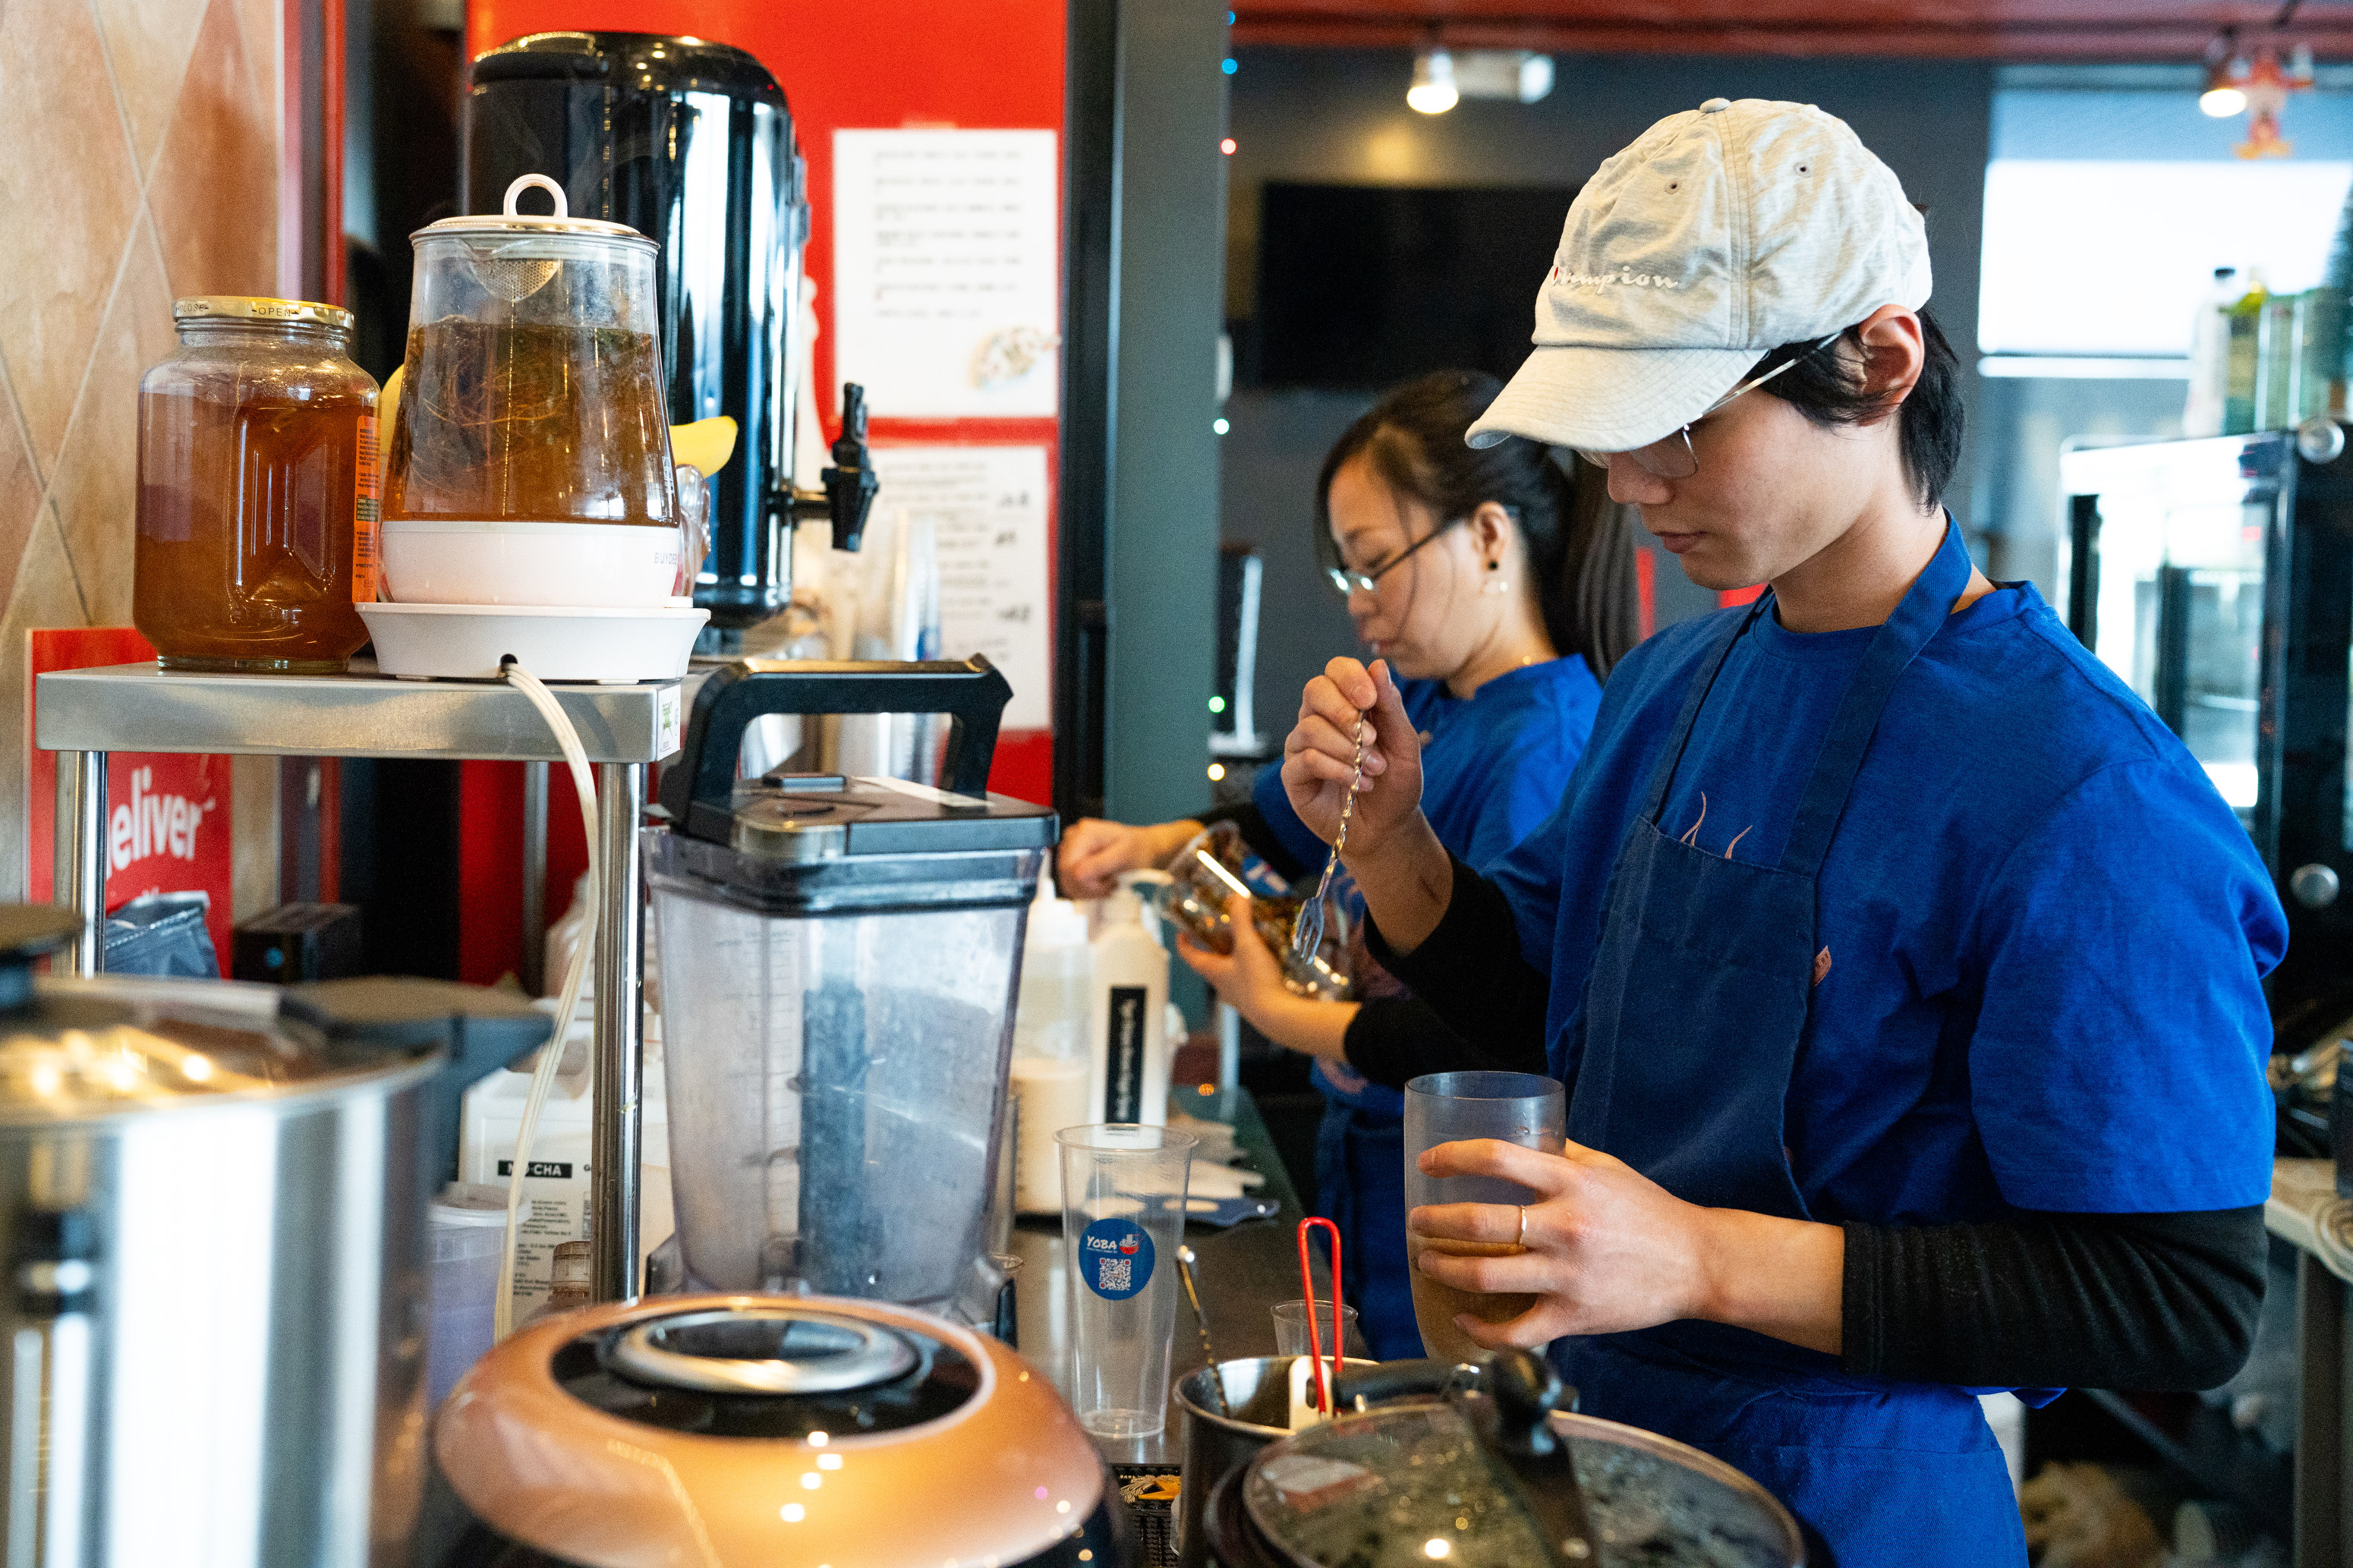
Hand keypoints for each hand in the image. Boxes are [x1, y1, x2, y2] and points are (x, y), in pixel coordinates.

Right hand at [1057, 817, 1201, 898]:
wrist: (1142, 847)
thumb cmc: (1137, 848)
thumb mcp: (1124, 855)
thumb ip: (1100, 864)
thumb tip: (1078, 874)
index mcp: (1083, 832)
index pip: (1069, 867)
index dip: (1085, 883)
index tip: (1106, 886)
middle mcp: (1072, 838)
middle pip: (1066, 875)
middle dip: (1088, 887)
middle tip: (1109, 885)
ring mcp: (1071, 849)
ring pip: (1067, 882)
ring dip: (1088, 890)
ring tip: (1107, 883)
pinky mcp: (1072, 861)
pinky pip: (1070, 883)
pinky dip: (1086, 890)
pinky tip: (1100, 884)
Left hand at [1175, 893, 1354, 1062]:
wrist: (1277, 1015)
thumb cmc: (1257, 982)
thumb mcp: (1248, 944)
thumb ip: (1242, 919)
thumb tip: (1238, 897)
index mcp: (1212, 970)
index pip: (1189, 955)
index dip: (1183, 942)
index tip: (1182, 932)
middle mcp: (1221, 984)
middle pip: (1209, 962)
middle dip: (1213, 946)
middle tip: (1220, 930)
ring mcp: (1237, 994)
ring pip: (1229, 971)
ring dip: (1234, 956)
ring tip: (1247, 941)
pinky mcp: (1254, 999)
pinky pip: (1247, 979)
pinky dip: (1251, 967)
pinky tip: (1265, 960)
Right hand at [1281, 658, 1423, 861]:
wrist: (1387, 829)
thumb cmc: (1395, 784)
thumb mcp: (1404, 744)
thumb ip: (1390, 707)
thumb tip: (1377, 665)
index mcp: (1347, 704)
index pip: (1336, 671)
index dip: (1350, 678)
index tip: (1370, 700)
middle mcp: (1319, 719)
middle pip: (1314, 690)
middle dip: (1342, 710)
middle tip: (1369, 736)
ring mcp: (1302, 746)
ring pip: (1311, 728)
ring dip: (1347, 749)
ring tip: (1372, 769)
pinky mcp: (1294, 775)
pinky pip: (1306, 759)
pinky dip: (1336, 769)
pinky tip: (1356, 783)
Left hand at [1408, 1138, 1713, 1347]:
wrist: (1696, 1263)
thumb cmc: (1648, 1211)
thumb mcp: (1605, 1168)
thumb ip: (1560, 1154)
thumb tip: (1516, 1139)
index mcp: (1573, 1181)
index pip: (1496, 1158)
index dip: (1452, 1158)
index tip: (1427, 1164)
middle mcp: (1566, 1226)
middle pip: (1479, 1222)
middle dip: (1434, 1223)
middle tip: (1417, 1222)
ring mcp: (1568, 1275)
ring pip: (1487, 1276)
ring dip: (1445, 1268)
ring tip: (1427, 1262)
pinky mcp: (1574, 1316)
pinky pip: (1516, 1332)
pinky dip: (1482, 1330)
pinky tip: (1464, 1319)